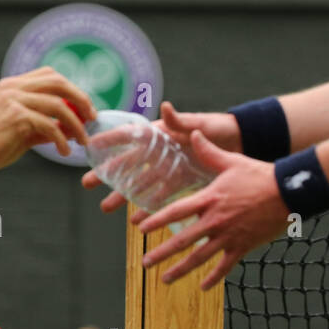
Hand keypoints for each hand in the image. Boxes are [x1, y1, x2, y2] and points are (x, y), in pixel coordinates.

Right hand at [0, 67, 95, 176]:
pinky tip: (64, 151)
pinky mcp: (16, 117)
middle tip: (92, 117)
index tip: (83, 107)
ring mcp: (14, 100)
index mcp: (12, 85)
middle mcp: (13, 88)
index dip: (71, 88)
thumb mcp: (21, 130)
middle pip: (58, 82)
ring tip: (82, 140)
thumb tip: (73, 129)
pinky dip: (61, 139)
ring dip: (76, 124)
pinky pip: (50, 125)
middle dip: (80, 99)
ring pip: (58, 105)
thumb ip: (45, 125)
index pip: (49, 75)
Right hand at [82, 101, 241, 218]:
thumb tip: (166, 107)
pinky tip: (137, 220)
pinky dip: (148, 208)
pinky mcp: (179, 183)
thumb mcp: (200, 124)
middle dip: (106, 174)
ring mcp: (167, 169)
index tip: (89, 146)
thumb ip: (181, 121)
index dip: (109, 140)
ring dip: (123, 196)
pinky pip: (159, 197)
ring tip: (106, 209)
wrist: (242, 144)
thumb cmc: (219, 129)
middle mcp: (159, 152)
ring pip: (139, 184)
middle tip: (87, 184)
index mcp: (160, 134)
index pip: (129, 135)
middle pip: (127, 164)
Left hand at [136, 131, 290, 287]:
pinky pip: (225, 265)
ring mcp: (228, 235)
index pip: (176, 211)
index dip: (157, 220)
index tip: (140, 229)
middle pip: (182, 240)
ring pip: (199, 257)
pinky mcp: (243, 246)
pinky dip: (213, 277)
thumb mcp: (231, 161)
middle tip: (145, 262)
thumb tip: (193, 133)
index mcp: (209, 199)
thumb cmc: (259, 175)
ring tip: (164, 279)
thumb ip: (208, 152)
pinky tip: (202, 287)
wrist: (289, 192)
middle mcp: (215, 220)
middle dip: (161, 253)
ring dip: (181, 269)